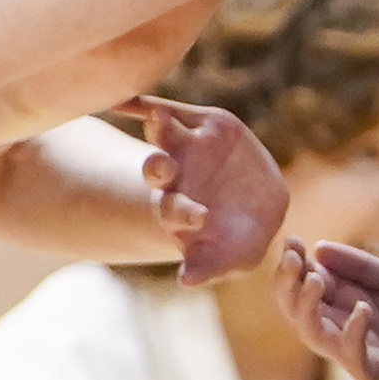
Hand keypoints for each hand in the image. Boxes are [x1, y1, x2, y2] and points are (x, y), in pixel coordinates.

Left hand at [118, 95, 289, 285]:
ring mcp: (187, 149)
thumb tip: (186, 282)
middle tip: (161, 165)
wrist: (254, 209)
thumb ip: (208, 268)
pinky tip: (124, 97)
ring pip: (165, 136)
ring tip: (157, 118)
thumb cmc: (236, 243)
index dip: (181, 212)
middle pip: (159, 171)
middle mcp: (176, 180)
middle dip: (157, 168)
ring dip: (156, 126)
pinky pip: (170, 109)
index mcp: (179, 213)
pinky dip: (143, 104)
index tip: (198, 216)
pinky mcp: (203, 123)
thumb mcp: (232, 259)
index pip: (173, 211)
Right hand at [275, 237, 378, 379]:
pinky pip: (357, 363)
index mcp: (351, 307)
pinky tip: (363, 309)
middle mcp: (352, 333)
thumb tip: (318, 249)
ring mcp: (366, 356)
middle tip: (291, 258)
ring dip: (307, 306)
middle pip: (301, 313)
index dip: (296, 265)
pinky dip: (354, 335)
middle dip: (289, 285)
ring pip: (316, 337)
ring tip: (315, 278)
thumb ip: (360, 266)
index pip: (309, 287)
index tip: (291, 241)